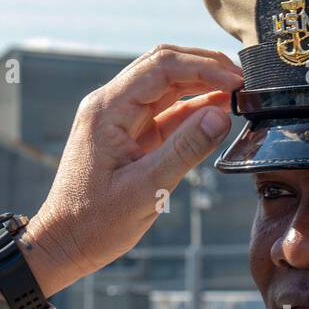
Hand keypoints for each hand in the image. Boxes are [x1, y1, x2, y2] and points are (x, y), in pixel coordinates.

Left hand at [22, 45, 242, 295]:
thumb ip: (185, 149)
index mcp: (108, 110)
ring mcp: (121, 119)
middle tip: (243, 80)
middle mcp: (111, 105)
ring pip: (167, 86)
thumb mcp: (147, 189)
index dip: (204, 68)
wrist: (65, 242)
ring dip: (202, 85)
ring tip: (238, 93)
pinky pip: (166, 111)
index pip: (162, 67)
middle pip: (164, 66)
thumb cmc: (96, 222)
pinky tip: (219, 111)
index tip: (237, 80)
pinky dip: (193, 109)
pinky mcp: (130, 136)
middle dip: (205, 67)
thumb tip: (221, 115)